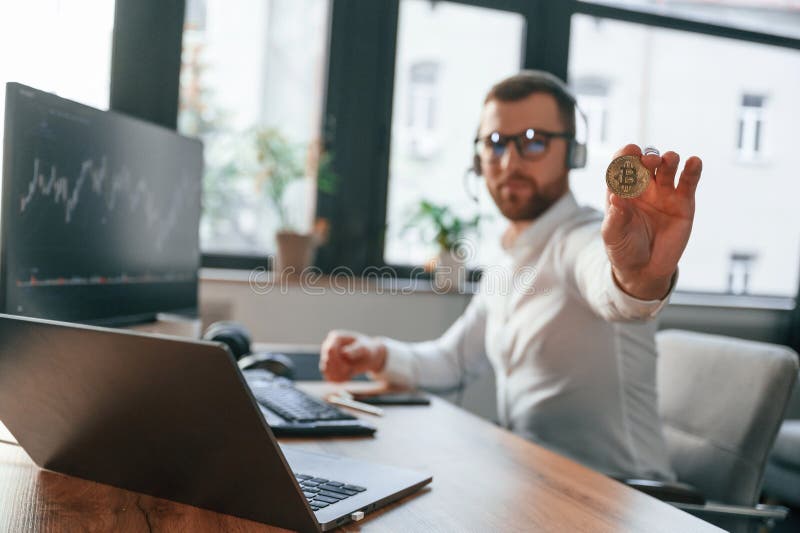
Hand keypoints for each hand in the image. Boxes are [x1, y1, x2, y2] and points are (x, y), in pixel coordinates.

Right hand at [319, 330, 386, 382]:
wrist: (369, 356)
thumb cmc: (367, 350)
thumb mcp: (364, 349)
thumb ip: (355, 350)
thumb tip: (344, 353)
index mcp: (336, 337)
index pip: (330, 350)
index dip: (338, 361)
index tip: (349, 367)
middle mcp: (328, 346)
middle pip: (327, 361)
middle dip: (339, 369)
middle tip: (349, 371)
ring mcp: (327, 357)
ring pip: (326, 370)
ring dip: (338, 375)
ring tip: (349, 374)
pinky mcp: (329, 368)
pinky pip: (329, 377)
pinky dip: (338, 380)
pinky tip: (347, 378)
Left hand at [602, 144, 701, 299]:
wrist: (645, 269)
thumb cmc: (623, 249)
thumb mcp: (613, 235)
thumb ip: (615, 217)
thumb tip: (615, 198)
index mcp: (621, 190)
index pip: (621, 164)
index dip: (625, 156)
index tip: (629, 153)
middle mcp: (643, 186)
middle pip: (646, 161)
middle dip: (648, 156)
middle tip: (650, 161)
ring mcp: (664, 192)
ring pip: (667, 166)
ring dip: (669, 159)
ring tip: (669, 161)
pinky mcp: (683, 201)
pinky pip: (689, 181)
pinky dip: (693, 169)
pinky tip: (694, 162)